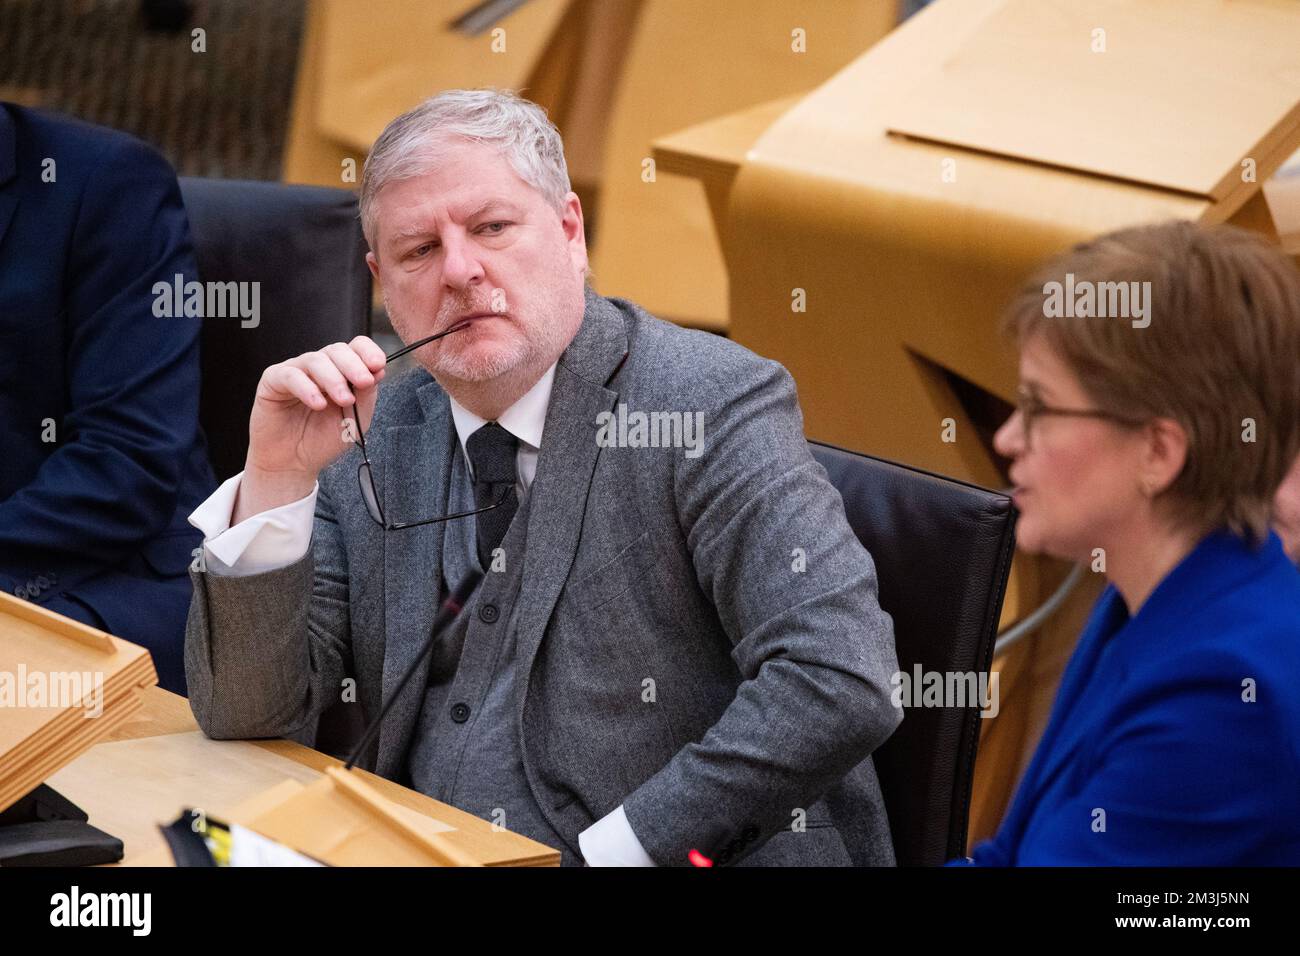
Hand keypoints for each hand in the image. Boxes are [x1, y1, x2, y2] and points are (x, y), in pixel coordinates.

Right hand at [235, 336, 386, 520]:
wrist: (294, 464)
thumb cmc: (322, 441)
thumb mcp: (355, 420)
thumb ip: (366, 395)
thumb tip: (379, 370)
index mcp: (342, 372)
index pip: (356, 347)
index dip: (368, 352)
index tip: (378, 365)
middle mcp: (319, 368)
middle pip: (337, 350)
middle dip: (354, 365)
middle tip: (364, 382)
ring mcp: (296, 372)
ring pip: (315, 360)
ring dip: (333, 379)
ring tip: (344, 400)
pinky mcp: (273, 381)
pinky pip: (290, 376)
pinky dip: (307, 388)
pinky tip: (318, 404)